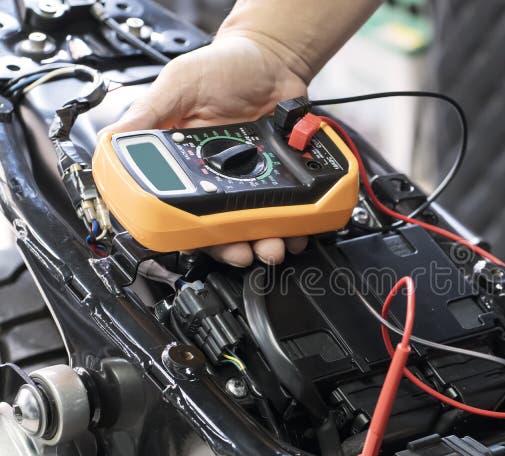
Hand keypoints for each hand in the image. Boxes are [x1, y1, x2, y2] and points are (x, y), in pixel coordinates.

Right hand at [103, 33, 309, 265]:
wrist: (274, 59)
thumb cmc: (224, 67)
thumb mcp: (178, 85)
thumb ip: (149, 114)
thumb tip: (112, 140)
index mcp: (184, 163)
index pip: (178, 209)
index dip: (185, 232)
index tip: (196, 241)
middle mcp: (217, 179)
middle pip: (219, 228)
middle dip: (231, 248)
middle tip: (242, 252)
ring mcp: (253, 181)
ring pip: (256, 227)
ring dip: (265, 243)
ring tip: (274, 246)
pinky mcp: (284, 178)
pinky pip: (290, 211)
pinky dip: (295, 225)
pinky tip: (297, 229)